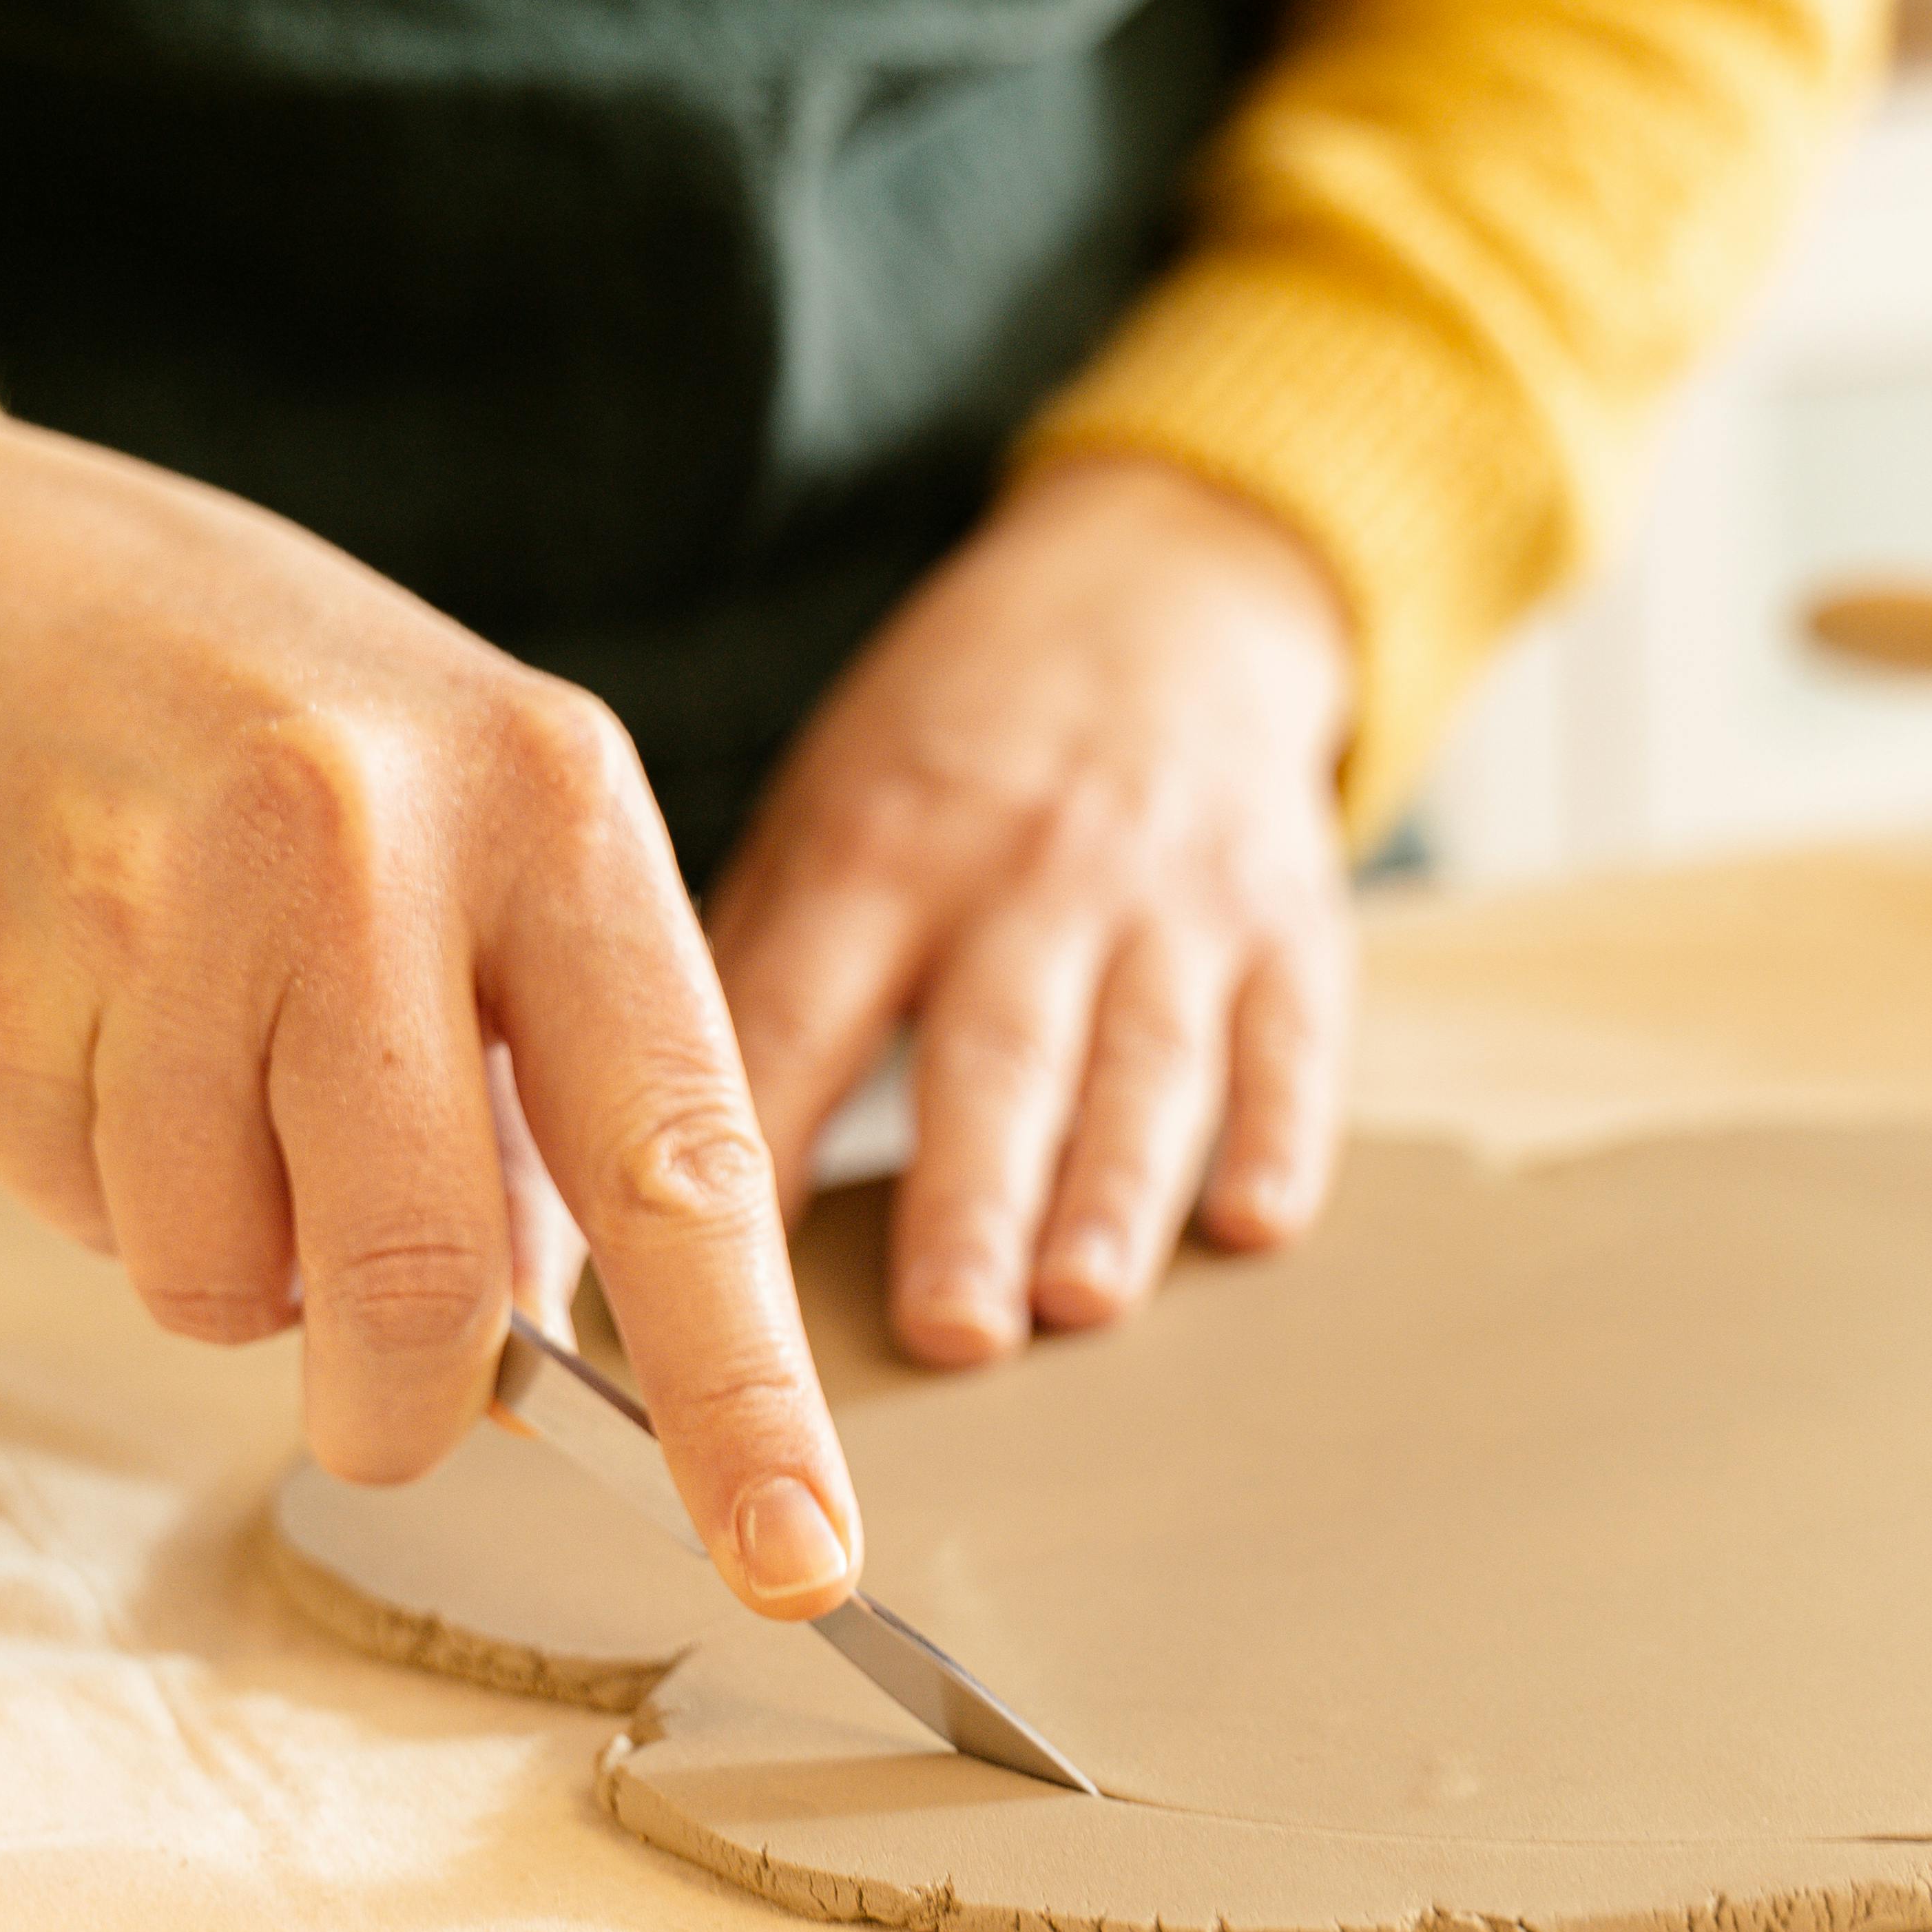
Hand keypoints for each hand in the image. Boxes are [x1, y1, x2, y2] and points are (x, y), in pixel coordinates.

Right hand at [0, 402, 861, 1612]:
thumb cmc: (265, 737)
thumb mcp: (480, 836)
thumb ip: (555, 1087)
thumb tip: (563, 1355)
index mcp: (555, 807)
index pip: (686, 1160)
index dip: (746, 1392)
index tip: (801, 1557)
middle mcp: (371, 843)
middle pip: (423, 1278)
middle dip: (398, 1397)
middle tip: (380, 1393)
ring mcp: (168, 904)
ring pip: (229, 1280)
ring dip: (229, 1255)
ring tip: (204, 1071)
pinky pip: (87, 1217)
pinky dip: (103, 1181)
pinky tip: (96, 1025)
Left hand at [708, 458, 1355, 1364]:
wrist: (1162, 597)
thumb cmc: (955, 753)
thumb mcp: (825, 812)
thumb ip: (754, 981)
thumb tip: (640, 1177)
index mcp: (876, 849)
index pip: (793, 1022)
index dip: (753, 1156)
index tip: (708, 1295)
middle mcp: (1024, 876)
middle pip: (991, 1057)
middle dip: (969, 1201)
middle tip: (945, 1334)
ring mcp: (1168, 903)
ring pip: (1142, 1065)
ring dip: (1112, 1192)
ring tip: (1079, 1304)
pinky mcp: (1290, 929)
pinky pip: (1291, 1044)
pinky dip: (1279, 1137)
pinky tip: (1251, 1224)